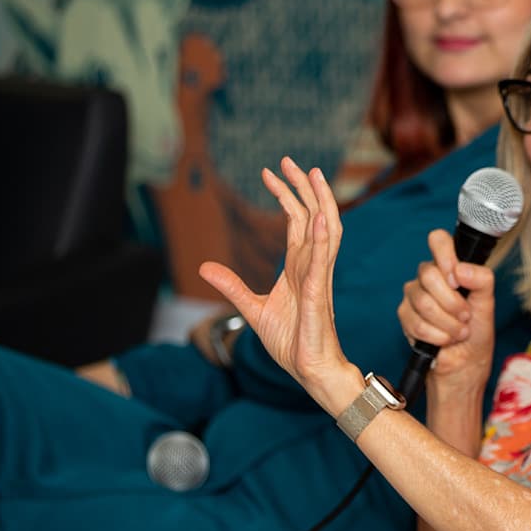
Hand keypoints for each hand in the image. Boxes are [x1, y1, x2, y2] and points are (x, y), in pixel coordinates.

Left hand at [199, 157, 355, 407]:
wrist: (310, 370)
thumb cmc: (293, 342)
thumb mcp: (253, 310)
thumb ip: (232, 286)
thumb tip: (204, 267)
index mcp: (299, 268)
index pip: (297, 222)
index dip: (286, 196)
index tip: (270, 172)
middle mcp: (312, 266)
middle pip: (313, 217)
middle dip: (304, 188)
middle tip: (290, 160)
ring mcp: (318, 278)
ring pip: (326, 231)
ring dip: (321, 202)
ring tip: (315, 176)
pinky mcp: (318, 295)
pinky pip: (323, 262)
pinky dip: (322, 238)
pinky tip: (319, 218)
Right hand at [397, 228, 497, 392]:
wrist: (466, 361)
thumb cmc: (477, 330)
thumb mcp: (488, 302)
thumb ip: (482, 279)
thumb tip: (460, 270)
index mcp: (449, 266)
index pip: (438, 240)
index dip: (445, 255)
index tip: (456, 278)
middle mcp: (428, 276)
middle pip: (429, 273)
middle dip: (453, 302)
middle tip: (465, 317)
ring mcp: (414, 295)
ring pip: (424, 302)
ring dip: (447, 323)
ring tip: (458, 332)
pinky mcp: (405, 316)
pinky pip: (416, 322)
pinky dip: (436, 335)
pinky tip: (444, 340)